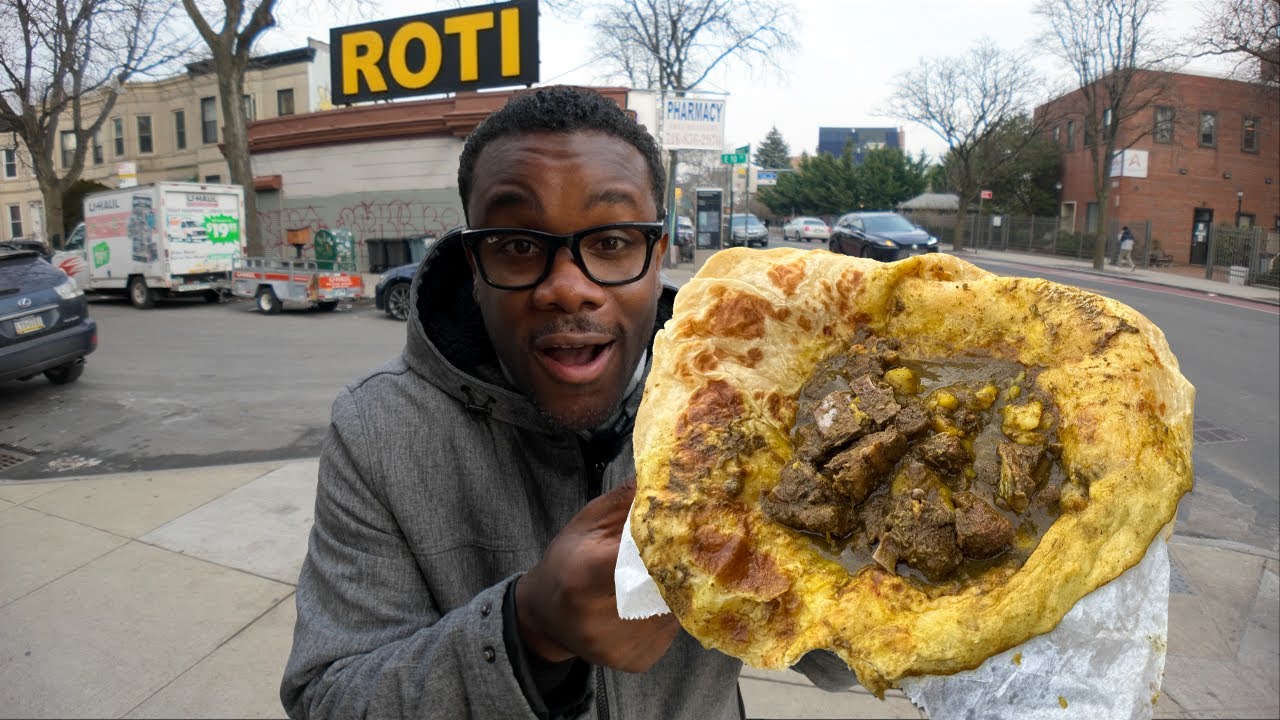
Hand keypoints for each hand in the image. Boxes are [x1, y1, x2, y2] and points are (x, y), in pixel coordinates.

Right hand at [515, 481, 679, 671]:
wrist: (546, 619)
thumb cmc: (567, 561)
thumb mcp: (587, 522)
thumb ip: (627, 499)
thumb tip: (668, 472)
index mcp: (585, 577)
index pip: (642, 559)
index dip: (672, 543)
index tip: (694, 528)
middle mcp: (601, 618)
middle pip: (665, 586)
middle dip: (683, 565)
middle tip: (702, 545)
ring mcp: (619, 646)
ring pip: (674, 610)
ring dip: (680, 589)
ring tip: (675, 571)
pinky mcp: (636, 662)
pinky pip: (670, 631)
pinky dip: (670, 612)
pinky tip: (655, 600)